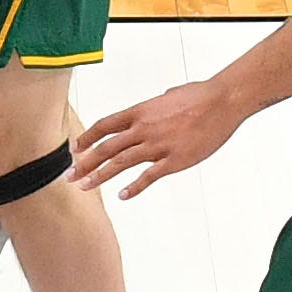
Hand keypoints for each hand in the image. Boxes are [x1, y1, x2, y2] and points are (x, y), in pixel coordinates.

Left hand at [73, 79, 241, 199]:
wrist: (222, 101)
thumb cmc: (199, 95)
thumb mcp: (170, 95)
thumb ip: (158, 104)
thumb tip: (158, 102)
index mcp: (141, 111)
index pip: (105, 125)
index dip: (87, 138)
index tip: (75, 149)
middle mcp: (143, 128)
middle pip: (106, 148)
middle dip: (85, 163)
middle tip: (70, 176)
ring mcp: (157, 145)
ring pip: (120, 163)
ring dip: (100, 176)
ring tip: (85, 187)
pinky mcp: (173, 160)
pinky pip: (148, 177)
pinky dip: (133, 187)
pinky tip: (122, 195)